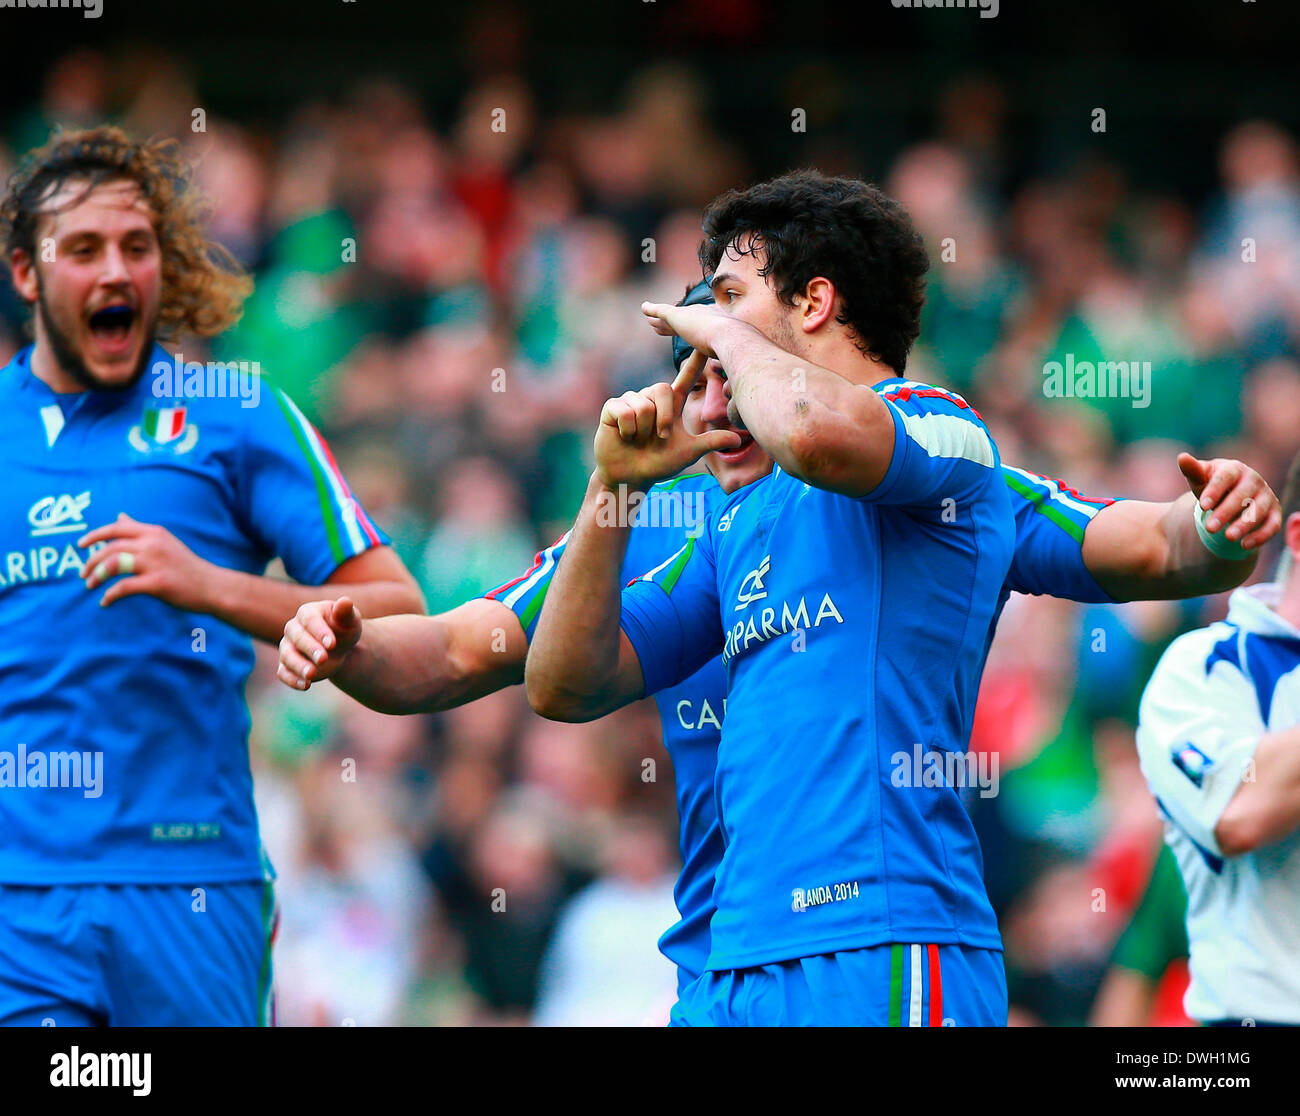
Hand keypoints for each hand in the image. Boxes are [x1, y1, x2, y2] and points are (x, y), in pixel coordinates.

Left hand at [78, 513, 214, 607]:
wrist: (213, 586)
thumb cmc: (186, 566)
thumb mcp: (164, 542)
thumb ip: (140, 530)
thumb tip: (120, 516)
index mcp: (154, 532)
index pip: (117, 528)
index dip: (94, 535)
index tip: (80, 546)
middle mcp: (153, 544)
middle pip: (110, 548)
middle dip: (91, 562)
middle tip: (83, 574)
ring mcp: (155, 563)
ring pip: (113, 565)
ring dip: (96, 576)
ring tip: (90, 586)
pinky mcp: (157, 583)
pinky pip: (123, 588)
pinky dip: (110, 595)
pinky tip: (105, 602)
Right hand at [278, 597, 363, 690]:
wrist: (339, 647)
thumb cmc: (344, 628)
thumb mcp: (350, 620)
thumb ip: (346, 612)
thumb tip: (345, 602)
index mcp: (308, 612)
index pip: (310, 620)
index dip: (320, 631)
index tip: (332, 644)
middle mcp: (293, 628)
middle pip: (297, 637)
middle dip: (310, 648)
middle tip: (323, 659)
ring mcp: (288, 647)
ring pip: (287, 656)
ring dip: (298, 666)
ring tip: (311, 675)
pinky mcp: (287, 665)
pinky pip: (283, 672)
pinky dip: (292, 680)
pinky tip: (305, 685)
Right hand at [594, 351, 742, 490]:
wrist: (630, 477)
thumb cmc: (658, 464)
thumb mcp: (688, 452)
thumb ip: (710, 442)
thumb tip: (738, 439)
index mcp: (671, 405)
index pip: (685, 379)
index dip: (694, 363)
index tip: (704, 345)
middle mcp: (652, 398)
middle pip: (662, 389)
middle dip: (663, 417)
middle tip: (659, 437)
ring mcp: (631, 401)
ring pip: (643, 404)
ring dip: (644, 429)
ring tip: (638, 439)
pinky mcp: (613, 407)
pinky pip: (625, 411)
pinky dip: (628, 430)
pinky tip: (624, 436)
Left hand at [641, 300, 731, 355]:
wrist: (732, 337)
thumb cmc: (738, 351)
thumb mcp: (734, 356)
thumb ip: (729, 362)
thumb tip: (733, 379)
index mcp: (719, 320)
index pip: (700, 325)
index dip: (690, 328)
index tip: (684, 331)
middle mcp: (705, 312)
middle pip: (683, 319)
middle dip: (672, 323)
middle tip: (662, 325)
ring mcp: (691, 312)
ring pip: (669, 316)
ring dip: (659, 319)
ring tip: (650, 319)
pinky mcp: (677, 315)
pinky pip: (659, 310)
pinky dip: (651, 309)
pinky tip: (644, 308)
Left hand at [1178, 452, 1280, 549]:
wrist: (1231, 496)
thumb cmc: (1212, 486)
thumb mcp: (1201, 479)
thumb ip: (1192, 471)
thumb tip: (1182, 457)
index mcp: (1235, 469)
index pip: (1226, 478)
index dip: (1215, 491)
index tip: (1203, 506)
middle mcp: (1254, 480)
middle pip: (1242, 496)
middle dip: (1225, 512)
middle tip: (1209, 528)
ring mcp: (1267, 497)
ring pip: (1258, 511)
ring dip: (1244, 525)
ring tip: (1228, 538)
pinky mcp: (1274, 513)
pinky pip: (1272, 525)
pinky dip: (1260, 536)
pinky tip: (1244, 545)